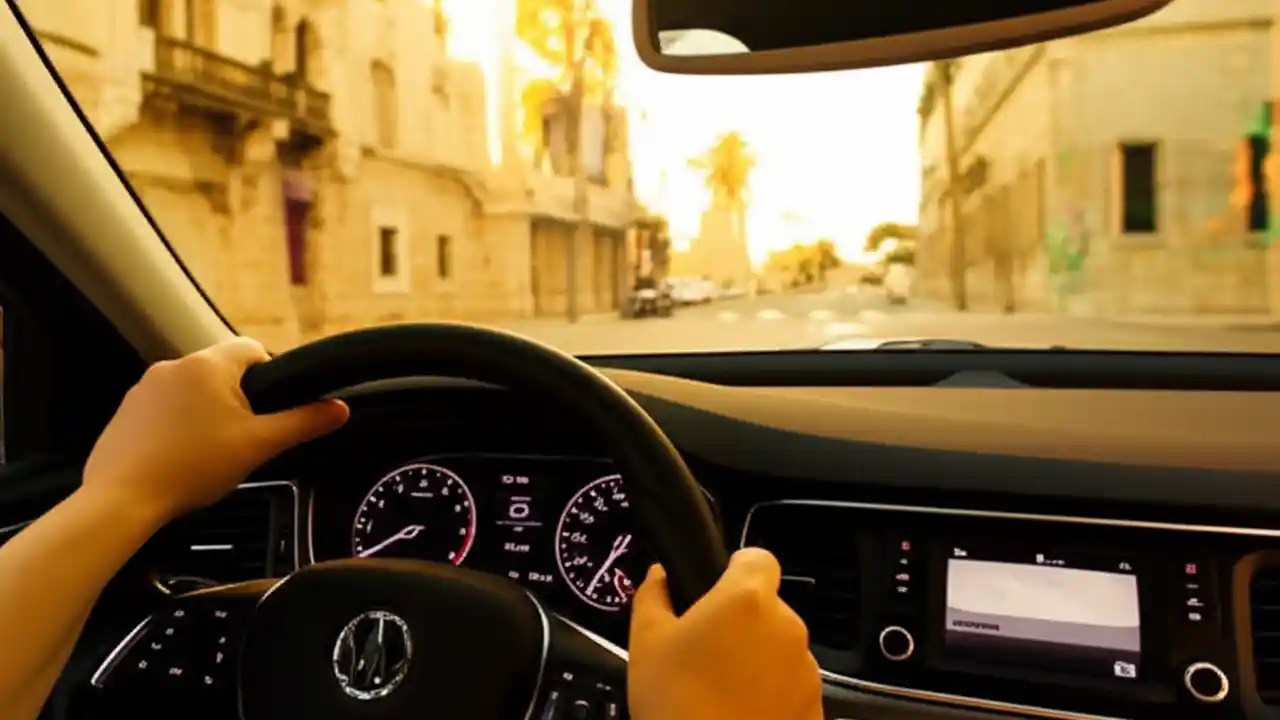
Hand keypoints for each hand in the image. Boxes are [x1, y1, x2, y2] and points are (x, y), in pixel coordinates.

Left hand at [82, 338, 348, 527]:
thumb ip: (303, 423)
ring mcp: (145, 387)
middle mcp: (174, 366)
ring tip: (210, 452)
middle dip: (237, 400)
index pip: (253, 348)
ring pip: (193, 390)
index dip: (270, 375)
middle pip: (222, 371)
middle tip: (243, 437)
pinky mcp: (127, 410)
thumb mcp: (259, 446)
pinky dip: (177, 426)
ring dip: (206, 412)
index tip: (270, 408)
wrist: (123, 498)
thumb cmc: (192, 468)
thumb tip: (339, 409)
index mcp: (209, 365)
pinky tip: (181, 457)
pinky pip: (165, 408)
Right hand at [628, 548, 822, 719]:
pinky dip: (769, 694)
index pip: (757, 557)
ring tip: (717, 690)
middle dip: (740, 622)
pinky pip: (788, 686)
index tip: (713, 591)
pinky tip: (738, 713)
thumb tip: (660, 576)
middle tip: (703, 651)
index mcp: (747, 599)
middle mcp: (786, 627)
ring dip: (755, 659)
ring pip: (778, 648)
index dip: (735, 568)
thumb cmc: (676, 703)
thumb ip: (652, 597)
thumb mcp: (645, 643)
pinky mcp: (815, 707)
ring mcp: (805, 669)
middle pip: (766, 607)